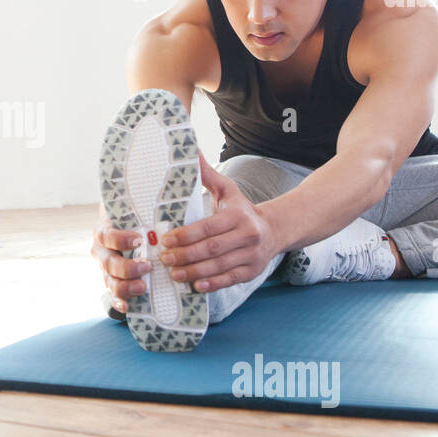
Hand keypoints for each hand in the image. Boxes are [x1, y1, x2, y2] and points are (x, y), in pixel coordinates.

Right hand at [90, 209, 149, 313]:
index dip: (121, 240)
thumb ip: (143, 215)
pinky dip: (118, 301)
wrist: (122, 231)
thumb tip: (166, 207)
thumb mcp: (133, 215)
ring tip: (142, 287)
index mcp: (103, 231)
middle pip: (108, 262)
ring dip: (125, 286)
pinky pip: (111, 295)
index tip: (139, 240)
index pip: (108, 236)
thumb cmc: (132, 222)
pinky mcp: (110, 282)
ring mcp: (103, 269)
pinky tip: (127, 306)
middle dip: (127, 267)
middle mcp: (100, 251)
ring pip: (109, 280)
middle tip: (147, 267)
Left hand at [158, 153, 281, 291]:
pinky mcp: (252, 272)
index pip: (208, 227)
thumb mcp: (227, 189)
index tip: (166, 239)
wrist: (274, 230)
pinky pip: (229, 280)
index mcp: (238, 215)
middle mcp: (247, 235)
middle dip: (185, 255)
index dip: (186, 235)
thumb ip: (206, 175)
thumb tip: (190, 150)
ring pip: (219, 267)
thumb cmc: (241, 209)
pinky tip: (195, 286)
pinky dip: (212, 285)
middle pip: (212, 249)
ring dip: (194, 272)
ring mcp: (251, 256)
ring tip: (173, 273)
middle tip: (164, 258)